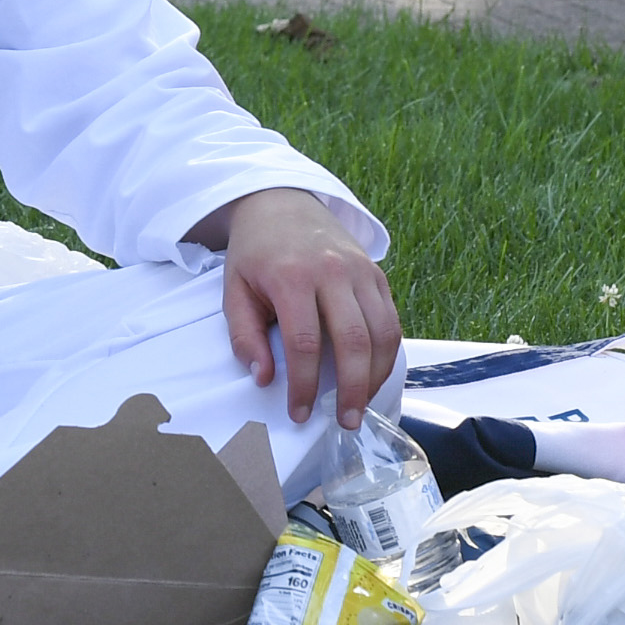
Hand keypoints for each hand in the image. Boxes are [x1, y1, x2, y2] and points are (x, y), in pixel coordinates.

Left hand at [201, 187, 399, 427]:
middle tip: (346, 422)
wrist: (282, 202)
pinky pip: (391, 319)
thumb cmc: (256, 253)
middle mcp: (332, 272)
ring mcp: (360, 271)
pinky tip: (373, 376)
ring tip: (362, 406)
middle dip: (351, 389)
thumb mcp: (233, 289)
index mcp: (291, 276)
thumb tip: (264, 378)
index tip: (299, 413)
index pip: (304, 343)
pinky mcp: (377, 273)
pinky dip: (388, 353)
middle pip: (353, 341)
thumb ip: (244, 335)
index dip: (304, 385)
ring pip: (382, 332)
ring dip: (376, 376)